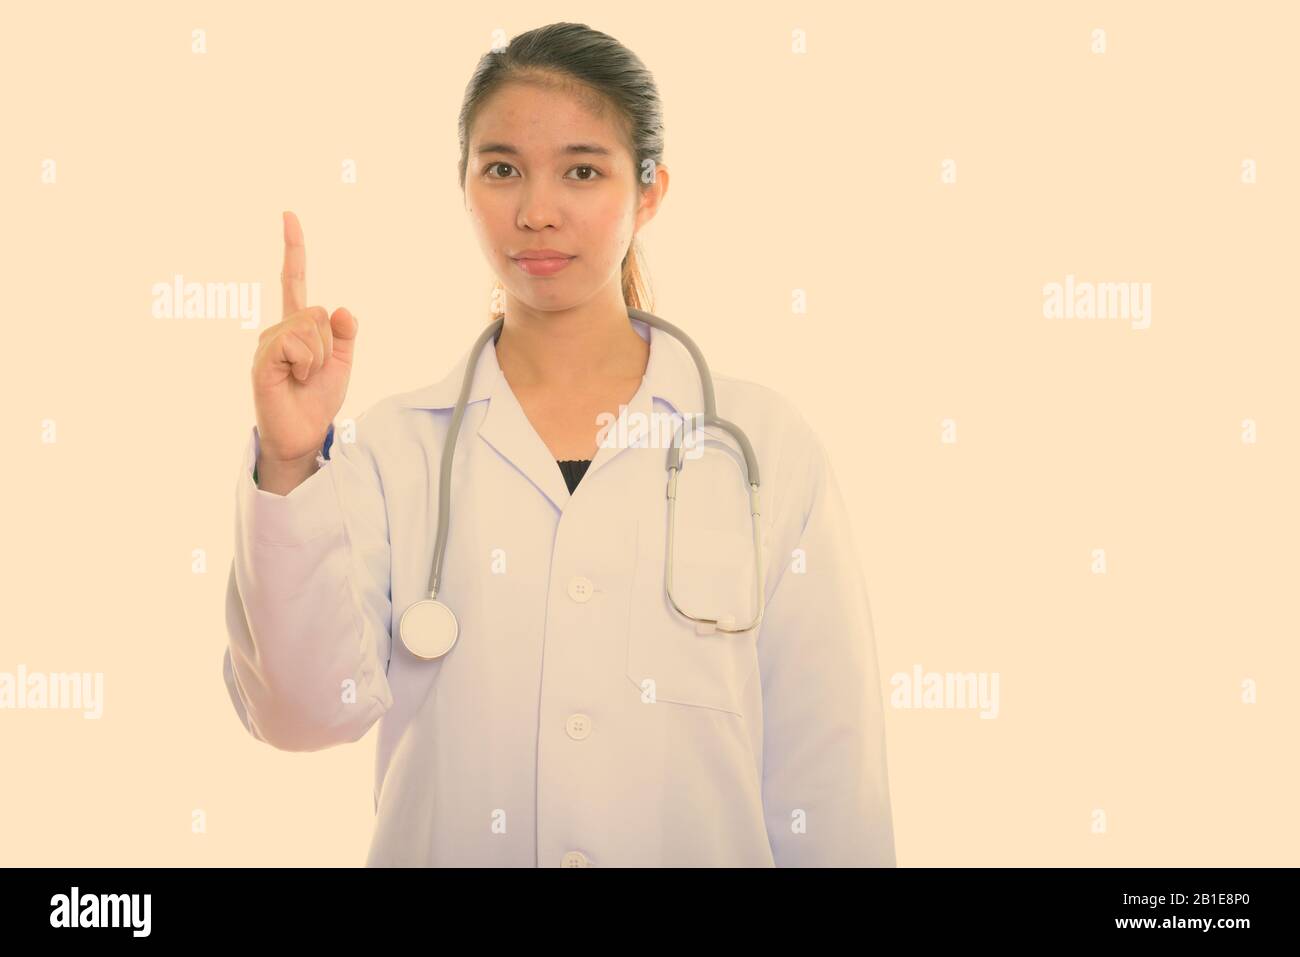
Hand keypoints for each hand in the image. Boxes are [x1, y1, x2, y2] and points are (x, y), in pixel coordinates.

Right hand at [251, 211, 357, 464]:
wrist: (304, 434)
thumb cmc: (318, 399)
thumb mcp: (342, 362)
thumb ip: (345, 333)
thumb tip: (339, 308)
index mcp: (297, 326)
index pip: (294, 280)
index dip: (292, 248)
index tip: (289, 215)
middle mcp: (277, 329)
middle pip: (316, 312)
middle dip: (328, 345)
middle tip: (314, 371)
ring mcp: (267, 343)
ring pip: (308, 328)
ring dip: (317, 358)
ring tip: (302, 378)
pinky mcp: (262, 361)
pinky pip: (294, 344)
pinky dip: (305, 364)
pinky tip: (292, 380)